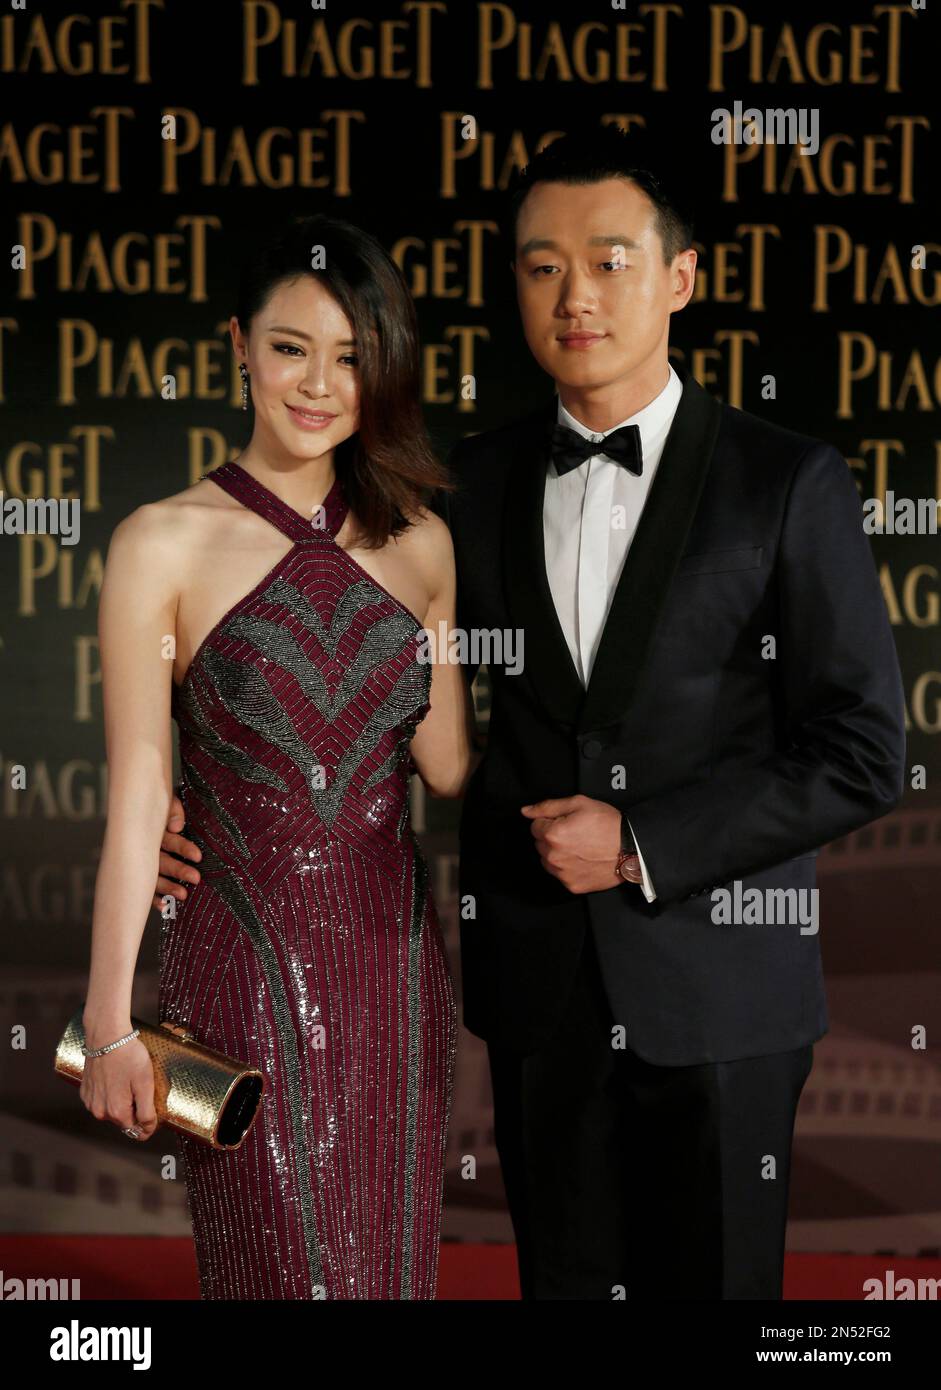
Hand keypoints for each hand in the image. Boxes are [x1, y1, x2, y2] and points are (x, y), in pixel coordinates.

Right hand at [79, 1036, 157, 1141]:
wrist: (106, 1036)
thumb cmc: (128, 1056)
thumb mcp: (145, 1083)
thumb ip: (147, 1111)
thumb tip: (147, 1129)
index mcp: (116, 1112)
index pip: (137, 1131)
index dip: (149, 1122)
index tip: (153, 1107)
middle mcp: (100, 1112)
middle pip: (124, 1121)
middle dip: (134, 1109)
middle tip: (141, 1086)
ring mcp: (90, 1102)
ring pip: (112, 1111)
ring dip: (122, 1101)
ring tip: (128, 1080)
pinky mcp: (85, 1092)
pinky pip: (101, 1100)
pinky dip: (109, 1094)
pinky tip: (115, 1078)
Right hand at [152, 791, 201, 911]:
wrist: (140, 804)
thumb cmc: (159, 803)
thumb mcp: (167, 800)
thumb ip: (173, 811)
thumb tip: (177, 826)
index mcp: (153, 830)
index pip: (170, 840)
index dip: (183, 848)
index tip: (199, 856)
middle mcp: (146, 848)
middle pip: (162, 861)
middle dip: (179, 870)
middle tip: (196, 878)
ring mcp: (143, 861)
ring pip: (154, 877)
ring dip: (168, 888)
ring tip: (184, 896)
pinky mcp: (142, 873)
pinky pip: (147, 887)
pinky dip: (155, 898)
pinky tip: (165, 907)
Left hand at [521, 794, 639, 893]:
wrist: (631, 848)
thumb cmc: (607, 824)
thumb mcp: (579, 803)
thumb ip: (548, 806)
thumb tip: (526, 811)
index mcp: (552, 834)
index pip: (535, 825)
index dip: (551, 821)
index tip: (567, 822)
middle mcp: (553, 857)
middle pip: (540, 844)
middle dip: (552, 837)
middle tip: (575, 833)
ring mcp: (562, 874)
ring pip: (547, 860)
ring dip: (557, 853)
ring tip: (580, 847)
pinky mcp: (572, 886)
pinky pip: (560, 874)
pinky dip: (568, 868)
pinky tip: (583, 860)